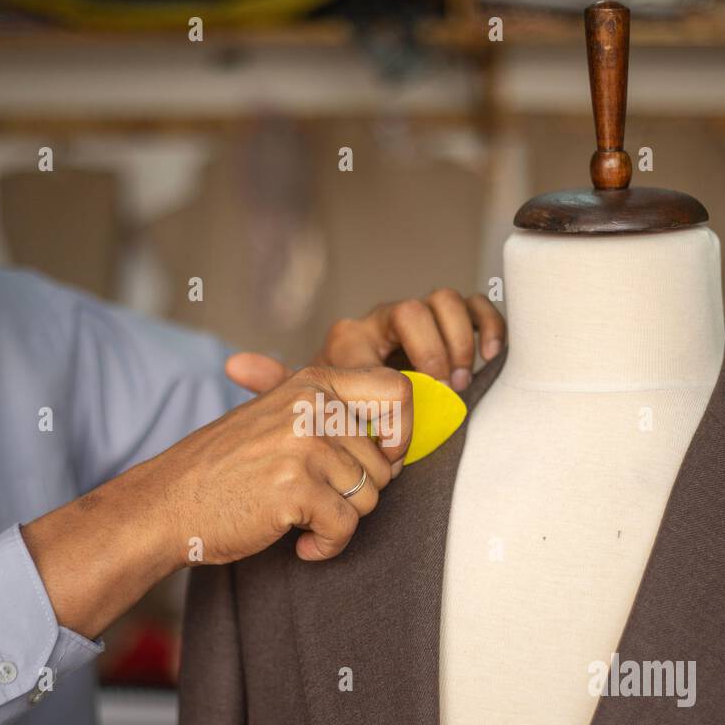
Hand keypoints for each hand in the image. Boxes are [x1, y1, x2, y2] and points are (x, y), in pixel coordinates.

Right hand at [144, 365, 411, 564]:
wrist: (166, 504)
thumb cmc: (223, 469)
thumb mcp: (275, 417)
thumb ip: (330, 415)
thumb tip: (396, 441)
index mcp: (311, 383)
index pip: (396, 390)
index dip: (401, 432)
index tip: (382, 459)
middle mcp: (312, 407)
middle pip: (384, 462)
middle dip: (358, 493)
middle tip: (315, 501)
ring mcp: (304, 446)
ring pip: (370, 497)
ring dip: (339, 521)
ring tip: (299, 518)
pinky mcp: (296, 489)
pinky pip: (345, 528)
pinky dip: (326, 546)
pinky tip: (300, 542)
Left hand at [225, 289, 505, 393]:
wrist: (368, 422)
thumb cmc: (337, 417)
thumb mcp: (309, 402)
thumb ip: (278, 385)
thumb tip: (233, 366)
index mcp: (358, 334)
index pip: (394, 317)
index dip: (416, 353)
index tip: (420, 392)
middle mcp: (391, 320)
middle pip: (423, 306)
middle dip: (438, 348)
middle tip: (445, 388)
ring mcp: (426, 322)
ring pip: (450, 302)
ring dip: (460, 342)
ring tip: (460, 382)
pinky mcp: (458, 327)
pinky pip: (477, 307)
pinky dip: (488, 327)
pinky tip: (490, 356)